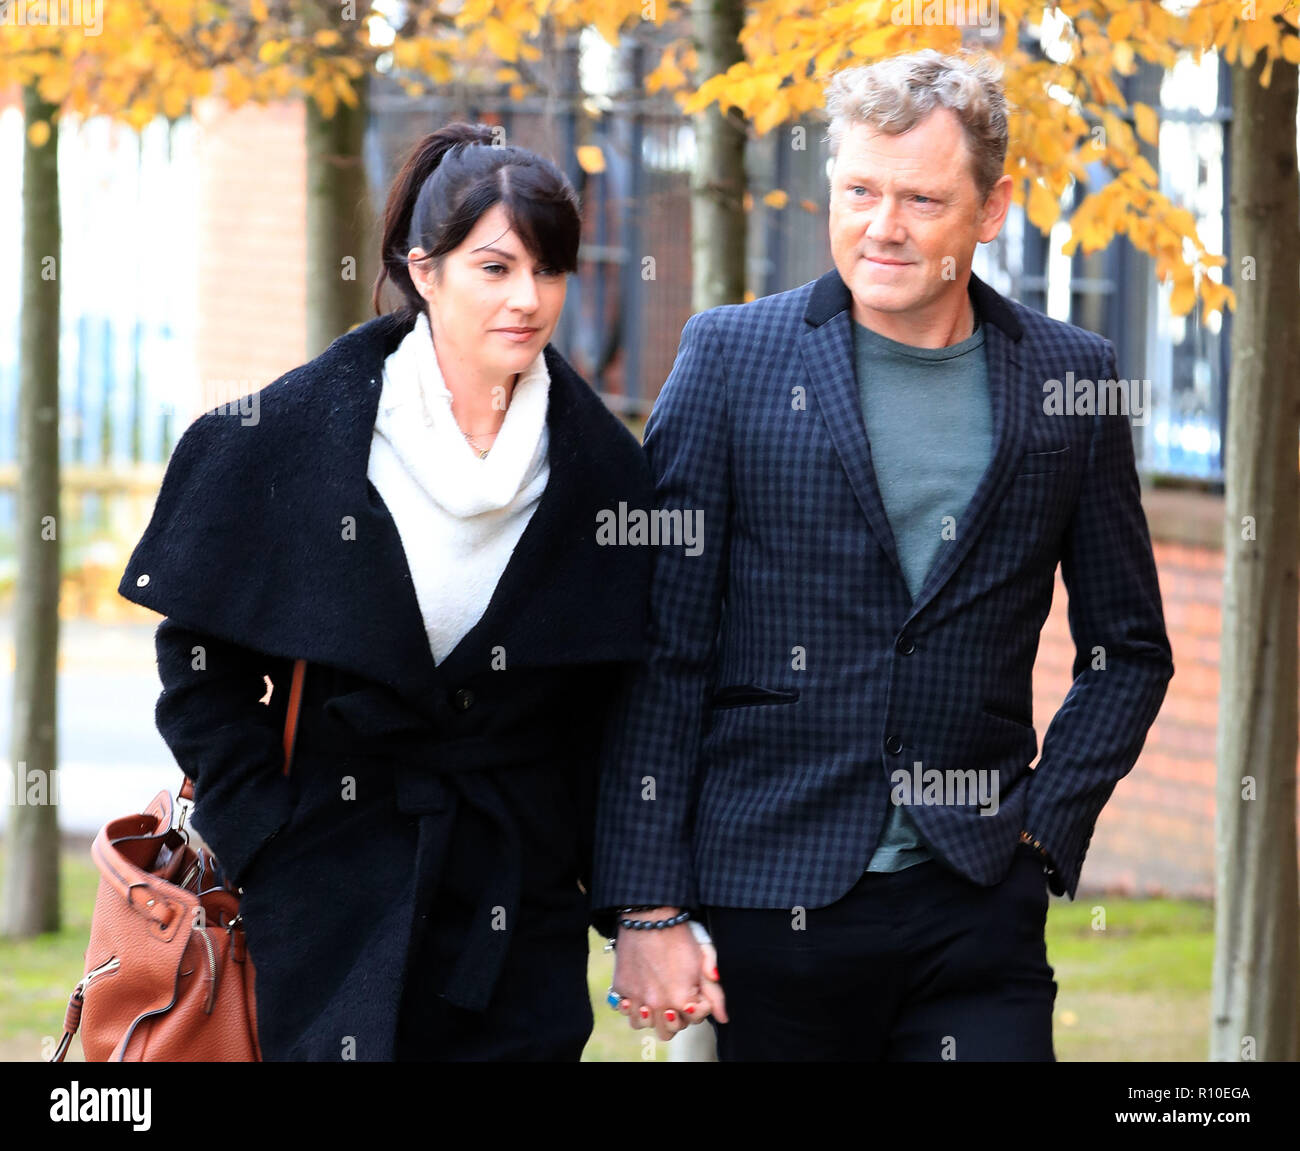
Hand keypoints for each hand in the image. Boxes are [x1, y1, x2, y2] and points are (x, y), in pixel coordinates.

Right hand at [610, 909, 726, 1040]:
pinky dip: (628, 1004)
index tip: (694, 989)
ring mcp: (637, 998)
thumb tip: (723, 1018)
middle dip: (674, 1018)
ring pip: (642, 1024)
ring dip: (649, 1015)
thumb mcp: (704, 960)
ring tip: (654, 998)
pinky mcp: (621, 988)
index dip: (698, 1004)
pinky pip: (622, 1009)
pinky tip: (637, 992)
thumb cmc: (681, 936)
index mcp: (682, 1000)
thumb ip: (715, 994)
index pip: (694, 1019)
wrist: (650, 916)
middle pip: (667, 1032)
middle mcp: (658, 1005)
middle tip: (674, 997)